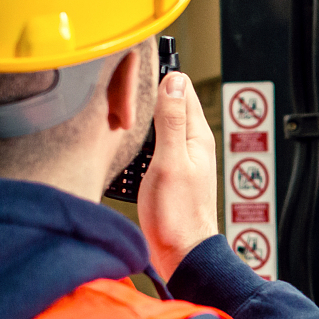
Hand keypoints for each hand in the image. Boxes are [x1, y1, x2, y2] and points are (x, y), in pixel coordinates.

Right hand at [138, 72, 219, 278]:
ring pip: (160, 124)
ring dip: (143, 115)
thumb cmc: (177, 216)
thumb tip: (174, 81)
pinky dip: (140, 138)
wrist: (180, 254)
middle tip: (123, 83)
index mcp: (197, 136)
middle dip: (149, 92)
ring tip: (121, 106)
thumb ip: (172, 121)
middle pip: (170, 104)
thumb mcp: (170, 161)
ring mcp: (180, 159)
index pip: (182, 89)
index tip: (138, 64)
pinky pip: (154, 145)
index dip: (162, 74)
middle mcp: (192, 144)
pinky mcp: (167, 173)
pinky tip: (125, 140)